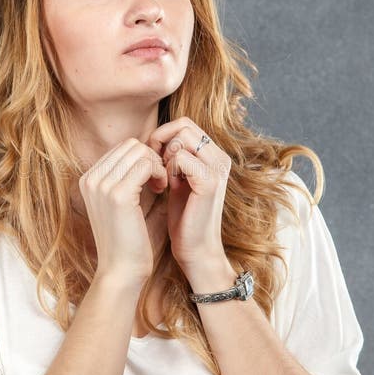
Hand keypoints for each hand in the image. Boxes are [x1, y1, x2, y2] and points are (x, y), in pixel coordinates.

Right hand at [78, 137, 168, 281]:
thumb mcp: (126, 202)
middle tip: (161, 182)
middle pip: (130, 145)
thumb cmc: (129, 240)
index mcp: (89, 180)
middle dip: (151, 159)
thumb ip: (133, 176)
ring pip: (139, 151)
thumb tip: (153, 150)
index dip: (144, 158)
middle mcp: (91, 179)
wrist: (122, 272)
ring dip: (157, 165)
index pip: (122, 148)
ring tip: (161, 186)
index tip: (154, 179)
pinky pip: (146, 164)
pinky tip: (162, 190)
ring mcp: (101, 185)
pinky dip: (159, 172)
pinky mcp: (117, 194)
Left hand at [146, 117, 231, 271]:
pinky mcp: (210, 181)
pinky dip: (168, 169)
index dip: (163, 135)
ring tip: (164, 178)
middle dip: (161, 141)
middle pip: (183, 125)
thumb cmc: (184, 218)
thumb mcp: (178, 180)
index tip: (152, 158)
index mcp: (214, 155)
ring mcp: (218, 168)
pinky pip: (181, 157)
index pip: (184, 124)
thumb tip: (154, 136)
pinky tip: (168, 187)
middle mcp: (220, 157)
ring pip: (182, 137)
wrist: (196, 250)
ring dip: (165, 156)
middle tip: (154, 166)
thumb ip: (172, 158)